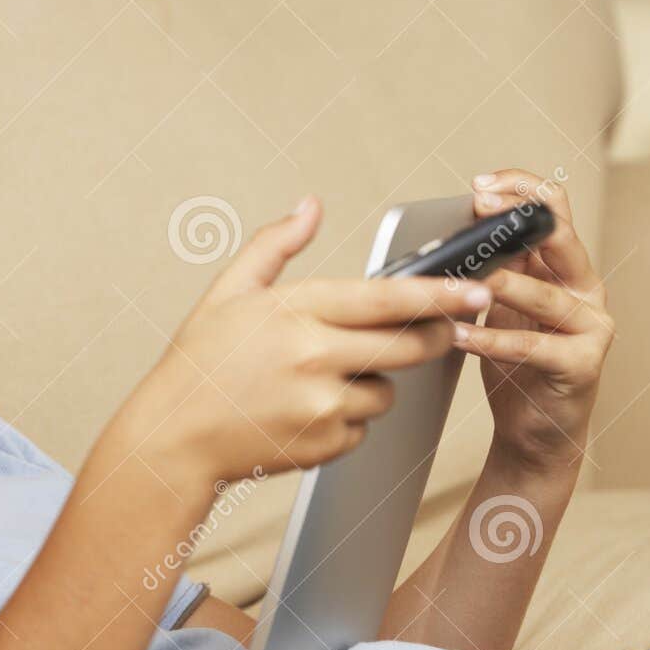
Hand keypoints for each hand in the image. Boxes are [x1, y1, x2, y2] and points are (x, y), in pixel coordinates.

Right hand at [118, 196, 490, 487]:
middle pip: (409, 345)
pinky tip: (307, 410)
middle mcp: (314, 356)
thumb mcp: (228, 293)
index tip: (476, 288)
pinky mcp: (326, 443)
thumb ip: (275, 245)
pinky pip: (363, 426)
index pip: (386, 299)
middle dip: (432, 335)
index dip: (439, 293)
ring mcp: (322, 404)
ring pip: (387, 389)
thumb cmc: (200, 364)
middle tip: (437, 329)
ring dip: (373, 381)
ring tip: (323, 377)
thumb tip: (310, 206)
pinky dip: (347, 418)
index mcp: (295, 310)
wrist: (174, 438)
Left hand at [458, 169, 614, 472]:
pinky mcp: (583, 364)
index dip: (521, 189)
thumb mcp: (503, 306)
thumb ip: (496, 267)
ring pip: (546, 295)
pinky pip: (534, 348)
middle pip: (561, 237)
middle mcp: (586, 289)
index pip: (554, 210)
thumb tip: (461, 227)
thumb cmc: (518, 366)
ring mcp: (592, 326)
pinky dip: (493, 341)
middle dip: (517, 217)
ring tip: (459, 278)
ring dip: (500, 284)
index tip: (480, 185)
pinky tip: (459, 335)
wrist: (536, 431)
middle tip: (478, 209)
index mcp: (566, 268)